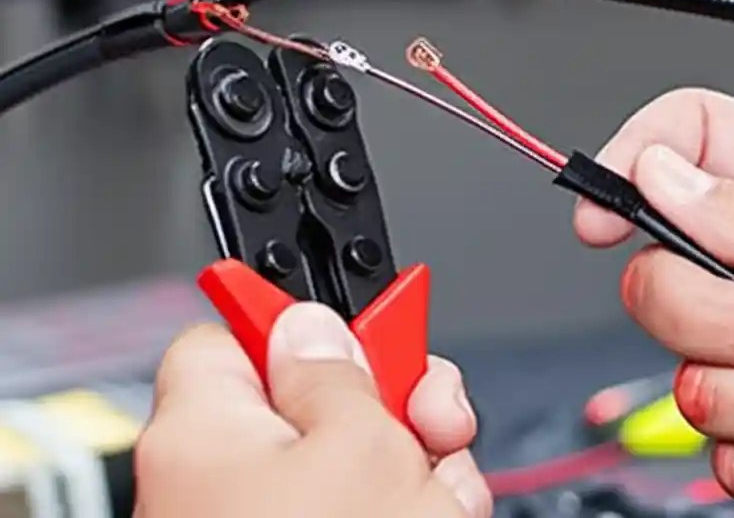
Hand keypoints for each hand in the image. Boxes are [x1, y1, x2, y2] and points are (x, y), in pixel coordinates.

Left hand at [134, 302, 492, 517]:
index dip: (306, 323)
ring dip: (420, 466)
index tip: (364, 325)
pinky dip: (410, 509)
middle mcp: (222, 481)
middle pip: (317, 398)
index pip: (234, 335)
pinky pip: (365, 509)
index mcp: (204, 430)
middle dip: (394, 404)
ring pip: (359, 458)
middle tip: (430, 419)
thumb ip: (341, 367)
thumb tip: (312, 323)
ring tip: (441, 496)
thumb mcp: (363, 441)